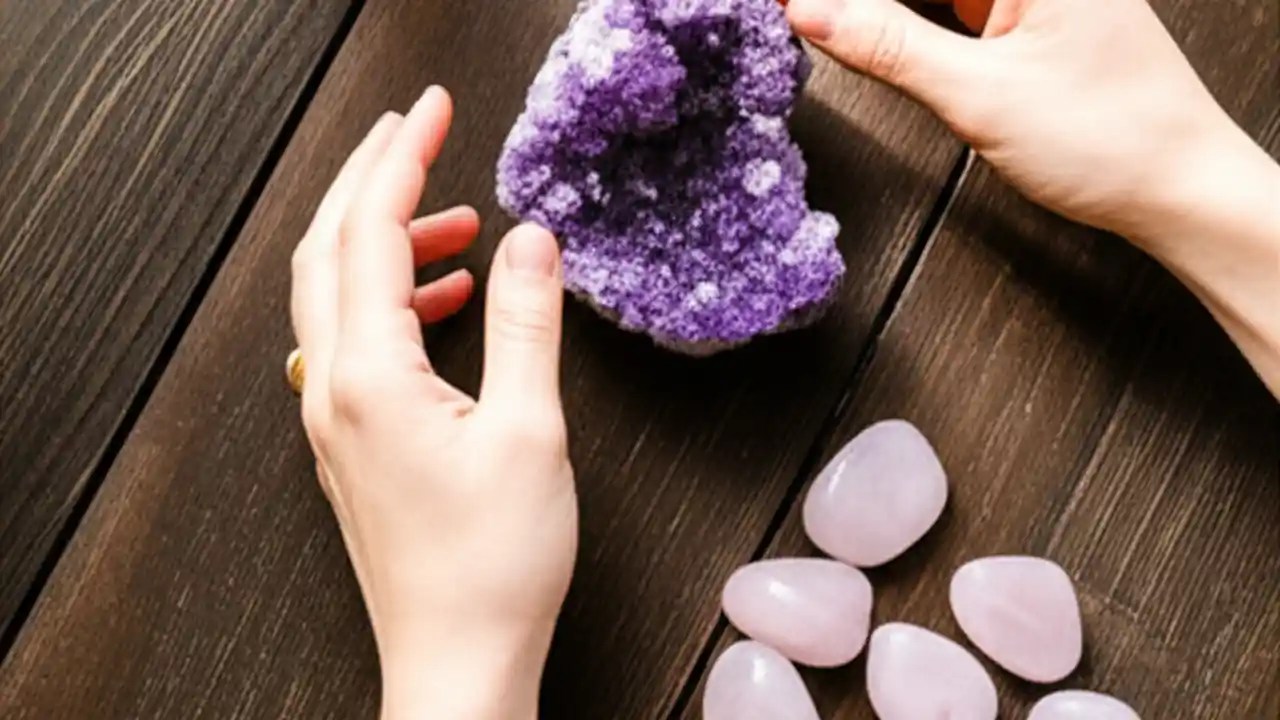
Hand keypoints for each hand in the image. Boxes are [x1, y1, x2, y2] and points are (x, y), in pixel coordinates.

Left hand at [289, 87, 576, 719]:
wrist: (458, 663)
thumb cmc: (493, 567)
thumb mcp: (530, 432)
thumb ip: (528, 324)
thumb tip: (534, 241)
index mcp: (368, 379)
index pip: (369, 233)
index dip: (401, 158)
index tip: (432, 109)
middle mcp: (333, 392)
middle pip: (329, 252)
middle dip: (373, 181)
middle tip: (421, 133)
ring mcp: (336, 419)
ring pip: (340, 298)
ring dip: (392, 245)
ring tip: (462, 222)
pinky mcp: (355, 443)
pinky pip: (358, 344)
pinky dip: (397, 302)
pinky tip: (449, 302)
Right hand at [787, 0, 1279, 394]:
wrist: (1178, 188)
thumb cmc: (1112, 140)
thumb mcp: (978, 94)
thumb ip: (887, 44)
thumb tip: (809, 8)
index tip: (790, 1)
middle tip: (797, 11)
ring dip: (880, 8)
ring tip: (818, 19)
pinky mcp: (1028, 13)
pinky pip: (952, 0)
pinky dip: (908, 15)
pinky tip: (867, 28)